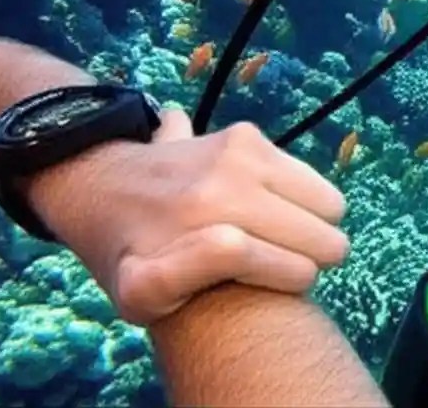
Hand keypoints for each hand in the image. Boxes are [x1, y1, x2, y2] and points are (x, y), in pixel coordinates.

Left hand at [23, 110, 348, 325]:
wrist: (97, 189)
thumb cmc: (130, 258)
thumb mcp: (139, 293)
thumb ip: (175, 280)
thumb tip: (232, 240)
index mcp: (204, 223)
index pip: (297, 271)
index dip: (290, 288)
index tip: (268, 288)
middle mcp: (223, 182)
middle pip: (324, 240)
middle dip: (310, 261)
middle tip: (274, 267)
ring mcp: (239, 151)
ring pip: (330, 208)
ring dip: (313, 231)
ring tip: (275, 239)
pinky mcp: (246, 134)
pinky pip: (314, 182)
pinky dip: (307, 201)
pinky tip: (268, 209)